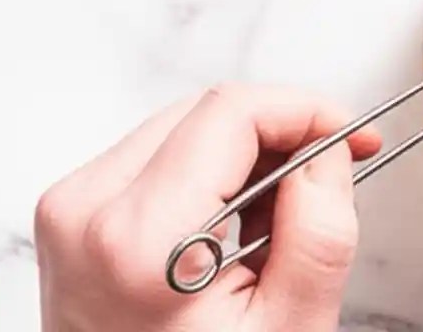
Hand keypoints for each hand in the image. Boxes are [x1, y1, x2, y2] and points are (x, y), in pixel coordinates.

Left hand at [34, 85, 381, 331]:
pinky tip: (238, 225)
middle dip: (281, 134)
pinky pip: (157, 157)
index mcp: (141, 239)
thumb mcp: (290, 327)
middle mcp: (89, 212)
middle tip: (330, 176)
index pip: (232, 113)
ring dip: (247, 156)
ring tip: (280, 221)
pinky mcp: (73, 217)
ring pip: (184, 128)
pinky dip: (209, 175)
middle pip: (207, 113)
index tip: (350, 137)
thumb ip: (321, 232)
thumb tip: (328, 155)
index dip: (308, 112)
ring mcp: (71, 212)